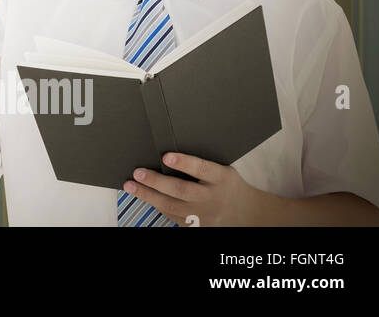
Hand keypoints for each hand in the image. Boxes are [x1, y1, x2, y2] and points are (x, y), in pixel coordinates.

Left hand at [123, 152, 266, 225]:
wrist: (247, 213)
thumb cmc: (228, 185)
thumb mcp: (223, 170)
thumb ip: (201, 163)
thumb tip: (170, 152)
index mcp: (221, 178)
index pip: (202, 169)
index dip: (184, 162)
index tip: (166, 156)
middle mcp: (212, 197)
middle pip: (182, 190)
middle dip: (156, 181)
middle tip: (138, 172)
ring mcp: (204, 214)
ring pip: (173, 206)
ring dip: (148, 195)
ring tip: (131, 186)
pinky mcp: (197, 225)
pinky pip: (173, 216)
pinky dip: (157, 206)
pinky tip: (144, 197)